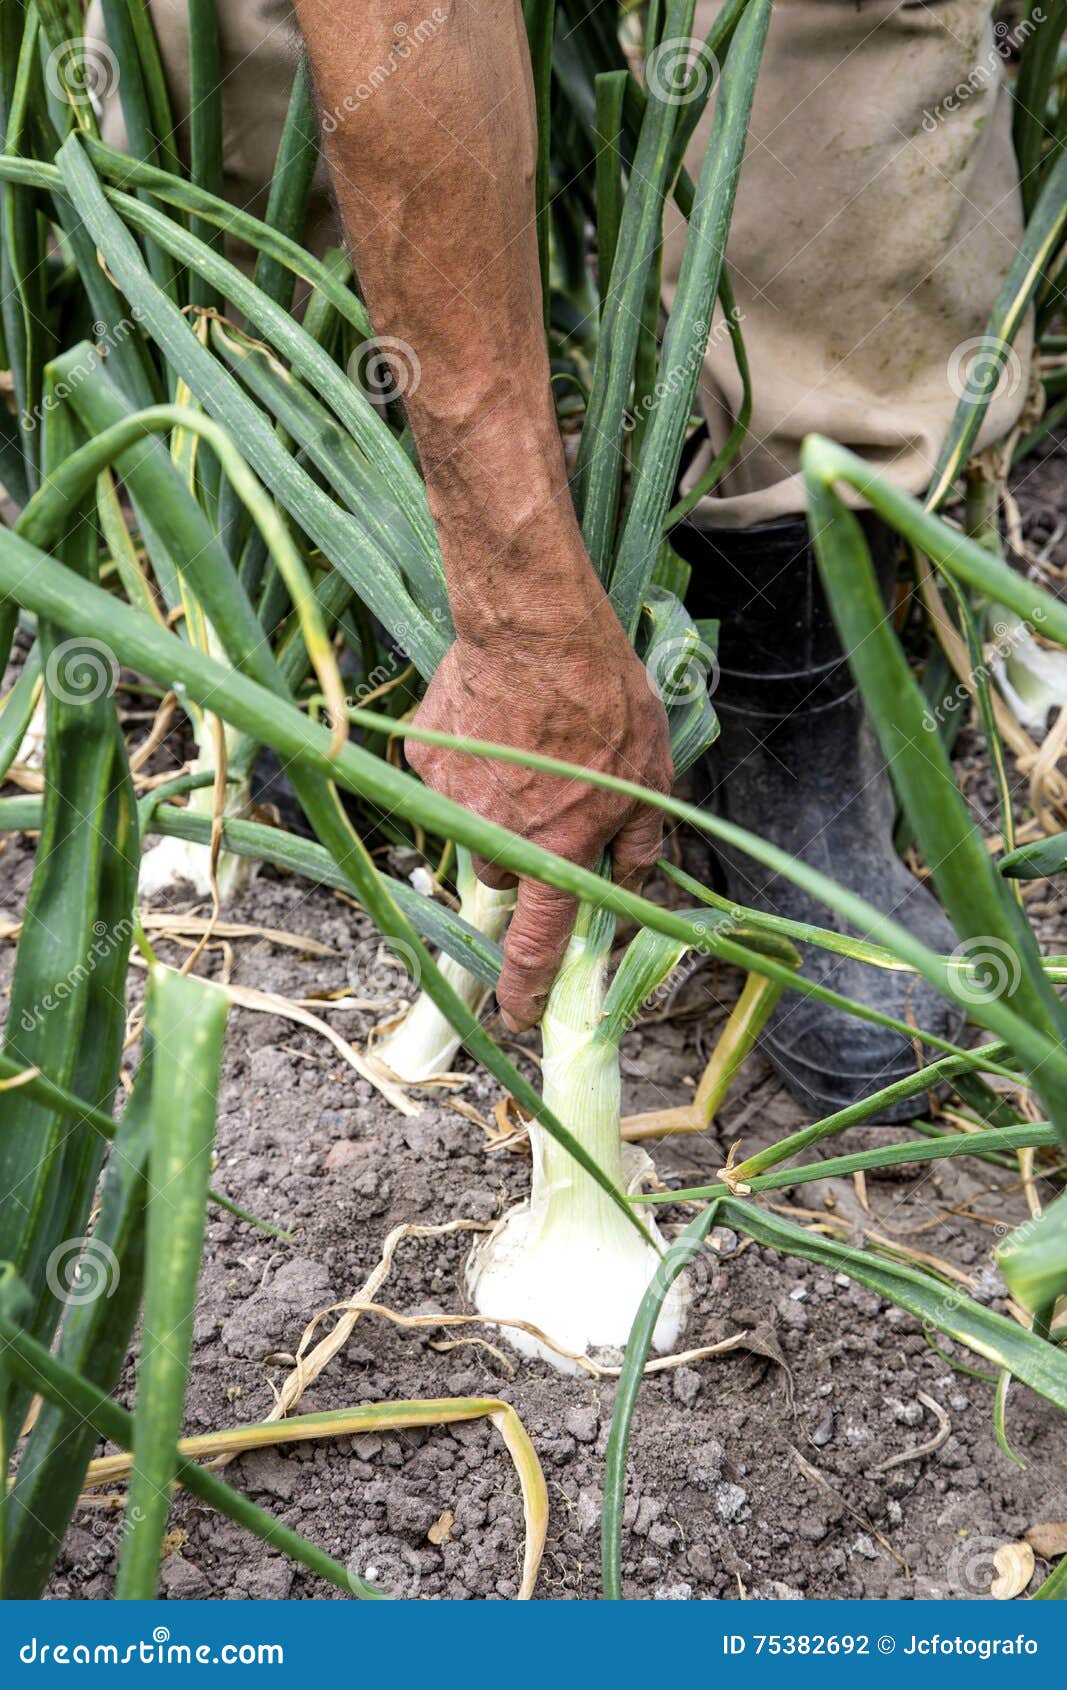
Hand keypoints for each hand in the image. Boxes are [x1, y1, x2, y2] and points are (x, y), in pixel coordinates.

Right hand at [406, 584, 672, 1031]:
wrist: (536, 629)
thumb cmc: (604, 700)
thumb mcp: (649, 776)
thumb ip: (638, 841)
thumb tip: (632, 880)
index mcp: (558, 852)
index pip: (537, 942)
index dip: (526, 987)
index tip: (518, 1014)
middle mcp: (499, 838)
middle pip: (503, 874)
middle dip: (524, 852)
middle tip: (551, 801)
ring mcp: (454, 799)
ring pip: (472, 825)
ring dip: (496, 806)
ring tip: (527, 747)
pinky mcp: (426, 758)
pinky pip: (447, 777)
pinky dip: (469, 759)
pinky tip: (497, 718)